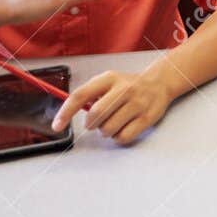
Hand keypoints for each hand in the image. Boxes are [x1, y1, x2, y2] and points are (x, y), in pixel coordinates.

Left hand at [51, 66, 176, 143]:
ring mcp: (137, 104)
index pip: (81, 95)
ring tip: (114, 122)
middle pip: (96, 115)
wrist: (159, 84)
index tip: (57, 126)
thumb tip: (67, 114)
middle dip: (91, 124)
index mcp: (109, 79)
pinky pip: (123, 137)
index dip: (66, 112)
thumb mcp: (109, 82)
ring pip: (108, 129)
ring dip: (106, 131)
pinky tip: (124, 127)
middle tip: (97, 122)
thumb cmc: (128, 86)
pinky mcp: (147, 118)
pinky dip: (118, 137)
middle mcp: (124, 89)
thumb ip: (90, 95)